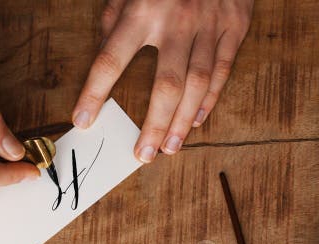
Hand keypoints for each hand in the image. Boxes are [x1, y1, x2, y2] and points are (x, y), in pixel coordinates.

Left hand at [72, 0, 252, 162]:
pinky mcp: (235, 25)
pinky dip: (211, 99)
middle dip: (153, 124)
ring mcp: (210, 25)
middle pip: (166, 85)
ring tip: (169, 148)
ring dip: (184, 121)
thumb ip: (115, 20)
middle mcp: (177, 20)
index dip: (95, 93)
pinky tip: (198, 120)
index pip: (111, 60)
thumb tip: (104, 57)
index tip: (83, 120)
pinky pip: (222, 70)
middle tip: (142, 155)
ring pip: (198, 84)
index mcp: (142, 9)